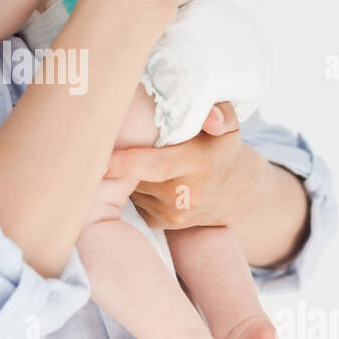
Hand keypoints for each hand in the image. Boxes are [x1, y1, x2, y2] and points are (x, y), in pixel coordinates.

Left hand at [104, 101, 265, 230]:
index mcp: (199, 166)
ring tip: (135, 157)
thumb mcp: (229, 126)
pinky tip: (143, 176)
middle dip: (118, 161)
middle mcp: (184, 195)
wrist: (237, 194)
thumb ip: (221, 114)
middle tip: (106, 142)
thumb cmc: (222, 149)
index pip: (157, 166)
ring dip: (126, 173)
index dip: (127, 163)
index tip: (101, 158)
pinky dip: (133, 187)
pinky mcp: (161, 223)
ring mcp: (172, 214)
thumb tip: (213, 118)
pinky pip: (134, 200)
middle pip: (137, 176)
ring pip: (131, 188)